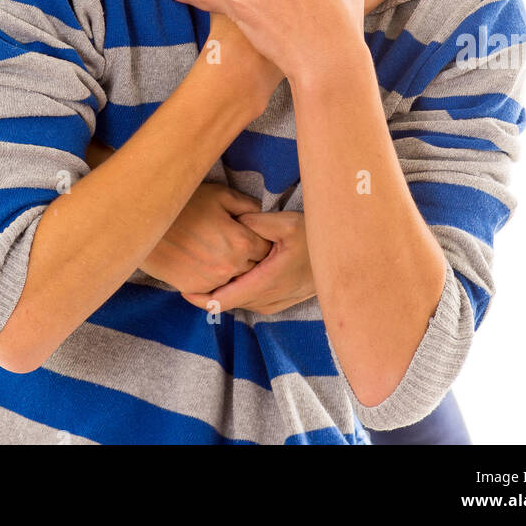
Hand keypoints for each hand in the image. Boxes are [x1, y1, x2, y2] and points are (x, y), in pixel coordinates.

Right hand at [141, 181, 272, 294]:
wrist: (147, 222)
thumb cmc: (186, 203)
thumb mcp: (220, 195)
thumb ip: (247, 205)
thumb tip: (260, 213)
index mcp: (242, 243)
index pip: (266, 248)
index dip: (261, 239)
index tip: (253, 234)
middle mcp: (231, 267)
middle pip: (254, 267)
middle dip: (251, 256)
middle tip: (238, 243)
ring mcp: (213, 281)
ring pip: (235, 279)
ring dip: (235, 269)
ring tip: (222, 252)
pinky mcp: (195, 289)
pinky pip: (216, 287)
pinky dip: (216, 277)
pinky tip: (208, 262)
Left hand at [181, 210, 314, 316]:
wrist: (343, 257)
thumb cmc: (315, 238)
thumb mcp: (286, 223)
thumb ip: (256, 224)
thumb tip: (233, 222)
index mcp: (265, 282)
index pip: (223, 300)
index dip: (200, 297)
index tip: (182, 288)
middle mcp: (268, 299)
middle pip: (228, 301)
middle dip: (208, 291)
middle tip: (189, 274)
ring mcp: (274, 303)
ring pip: (239, 301)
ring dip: (223, 291)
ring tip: (205, 273)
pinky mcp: (279, 302)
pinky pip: (251, 300)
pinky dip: (237, 291)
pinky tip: (232, 275)